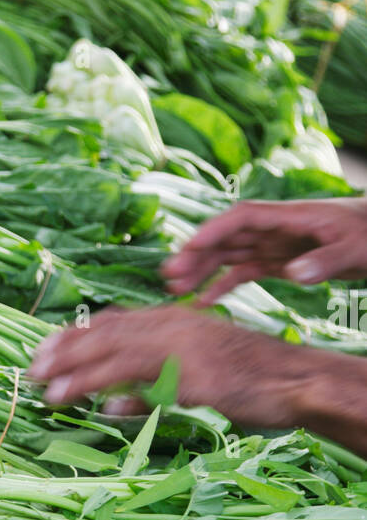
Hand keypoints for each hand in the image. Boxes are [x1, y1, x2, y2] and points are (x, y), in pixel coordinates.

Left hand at [28, 306, 311, 429]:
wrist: (296, 379)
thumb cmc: (248, 378)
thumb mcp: (192, 376)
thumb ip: (149, 385)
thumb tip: (110, 403)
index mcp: (174, 319)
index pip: (113, 321)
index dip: (75, 336)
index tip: (44, 350)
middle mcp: (175, 325)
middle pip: (107, 332)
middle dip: (66, 351)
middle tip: (32, 368)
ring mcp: (186, 347)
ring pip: (119, 354)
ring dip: (80, 374)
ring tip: (48, 390)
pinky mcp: (198, 375)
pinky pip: (151, 383)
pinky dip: (123, 394)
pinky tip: (98, 407)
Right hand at [163, 198, 366, 302]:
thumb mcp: (352, 248)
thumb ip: (325, 260)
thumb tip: (294, 273)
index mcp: (288, 217)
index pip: (240, 219)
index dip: (212, 232)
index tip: (188, 250)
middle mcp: (274, 230)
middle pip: (226, 238)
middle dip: (197, 255)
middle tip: (170, 277)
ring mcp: (274, 245)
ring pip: (229, 256)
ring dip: (202, 271)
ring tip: (175, 291)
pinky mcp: (278, 262)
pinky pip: (243, 272)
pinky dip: (222, 286)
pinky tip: (202, 302)